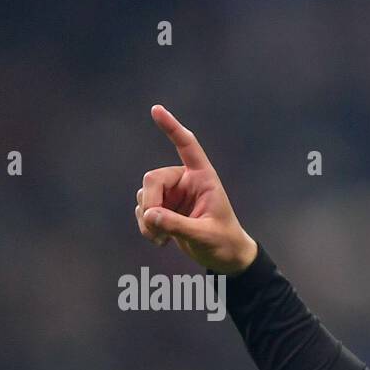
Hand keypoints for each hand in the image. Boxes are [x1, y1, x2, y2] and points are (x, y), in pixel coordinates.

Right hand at [134, 105, 257, 273]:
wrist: (225, 259)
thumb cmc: (224, 242)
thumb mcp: (204, 235)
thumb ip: (178, 225)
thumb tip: (149, 215)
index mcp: (203, 178)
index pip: (188, 147)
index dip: (172, 128)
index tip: (156, 110)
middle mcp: (186, 181)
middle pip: (153, 179)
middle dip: (150, 204)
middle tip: (155, 229)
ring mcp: (173, 194)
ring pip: (145, 196)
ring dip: (147, 220)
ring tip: (161, 239)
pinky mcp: (164, 208)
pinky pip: (144, 210)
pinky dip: (147, 226)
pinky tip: (160, 241)